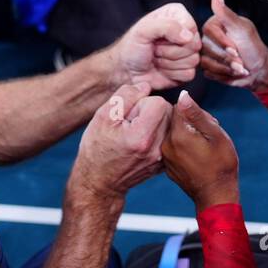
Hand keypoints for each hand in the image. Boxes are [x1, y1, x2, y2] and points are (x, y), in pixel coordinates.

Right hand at [71, 81, 172, 203]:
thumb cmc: (97, 148)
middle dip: (151, 111)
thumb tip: (146, 86)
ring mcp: (161, 159)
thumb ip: (126, 96)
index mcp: (140, 137)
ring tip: (137, 132)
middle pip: (168, 112)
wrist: (99, 181)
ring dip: (156, 122)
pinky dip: (159, 135)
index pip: (159, 102)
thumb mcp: (103, 116)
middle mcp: (155, 149)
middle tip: (132, 123)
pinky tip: (143, 141)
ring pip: (171, 124)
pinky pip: (169, 138)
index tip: (130, 114)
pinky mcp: (163, 163)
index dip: (143, 102)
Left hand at [111, 3, 200, 90]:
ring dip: (169, 63)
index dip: (175, 36)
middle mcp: (184, 32)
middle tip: (155, 49)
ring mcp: (187, 51)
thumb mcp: (143, 30)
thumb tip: (188, 36)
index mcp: (176, 15)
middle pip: (194, 45)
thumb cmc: (131, 47)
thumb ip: (166, 26)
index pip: (191, 26)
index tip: (157, 37)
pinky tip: (162, 68)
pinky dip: (172, 74)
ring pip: (193, 60)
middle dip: (170, 50)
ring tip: (157, 58)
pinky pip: (189, 74)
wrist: (126, 70)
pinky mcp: (187, 69)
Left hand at [162, 90, 239, 211]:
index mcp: (177, 135)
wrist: (216, 195)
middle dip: (192, 123)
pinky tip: (198, 158)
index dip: (196, 112)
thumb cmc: (221, 164)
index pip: (178, 107)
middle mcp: (166, 145)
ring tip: (204, 148)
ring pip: (175, 134)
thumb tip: (182, 95)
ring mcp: (166, 157)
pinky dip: (184, 148)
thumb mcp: (215, 135)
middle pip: (176, 120)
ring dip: (188, 135)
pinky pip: (174, 148)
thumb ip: (197, 114)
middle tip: (208, 137)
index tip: (208, 124)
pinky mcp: (168, 166)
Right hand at [201, 0, 267, 92]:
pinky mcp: (208, 67)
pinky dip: (223, 74)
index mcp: (214, 24)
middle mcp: (207, 37)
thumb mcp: (241, 29)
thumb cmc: (253, 47)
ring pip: (206, 62)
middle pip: (207, 48)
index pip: (208, 31)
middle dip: (227, 58)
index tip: (236, 49)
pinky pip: (208, 72)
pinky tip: (232, 73)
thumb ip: (226, 13)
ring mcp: (206, 53)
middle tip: (241, 61)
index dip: (222, 43)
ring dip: (226, 68)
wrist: (259, 70)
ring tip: (240, 68)